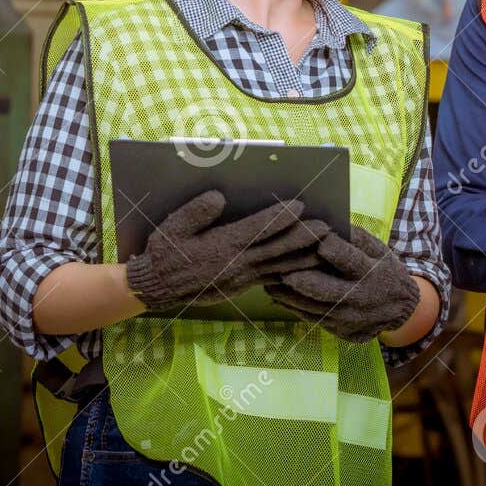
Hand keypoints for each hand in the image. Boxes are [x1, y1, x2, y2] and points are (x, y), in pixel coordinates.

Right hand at [125, 190, 326, 311]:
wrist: (157, 287)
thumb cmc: (165, 252)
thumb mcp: (172, 227)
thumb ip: (196, 212)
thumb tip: (219, 197)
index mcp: (222, 246)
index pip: (257, 229)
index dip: (280, 216)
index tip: (300, 204)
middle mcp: (237, 263)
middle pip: (277, 249)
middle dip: (304, 237)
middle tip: (327, 228)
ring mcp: (241, 277)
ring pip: (280, 266)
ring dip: (304, 256)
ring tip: (327, 248)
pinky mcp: (242, 286)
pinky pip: (272, 278)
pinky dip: (291, 272)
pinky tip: (306, 268)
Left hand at [264, 227, 420, 342]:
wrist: (400, 309)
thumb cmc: (384, 270)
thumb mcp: (379, 249)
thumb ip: (356, 237)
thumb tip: (329, 223)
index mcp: (370, 273)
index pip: (347, 259)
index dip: (330, 248)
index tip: (313, 236)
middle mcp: (358, 297)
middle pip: (323, 288)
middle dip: (298, 278)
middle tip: (278, 267)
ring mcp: (347, 317)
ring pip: (311, 307)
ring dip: (287, 295)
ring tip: (269, 280)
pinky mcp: (339, 330)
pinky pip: (311, 319)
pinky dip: (293, 307)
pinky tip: (278, 295)